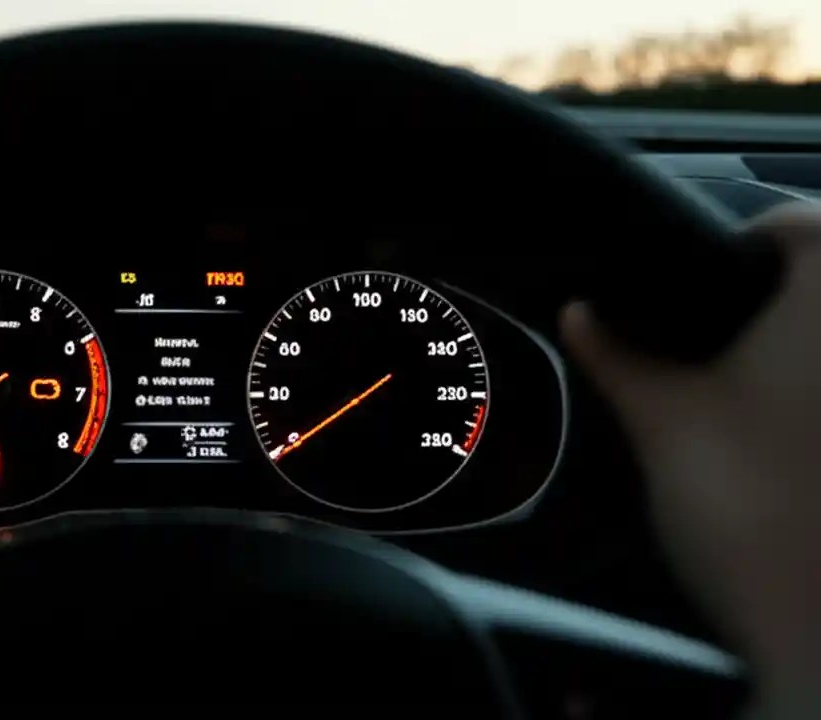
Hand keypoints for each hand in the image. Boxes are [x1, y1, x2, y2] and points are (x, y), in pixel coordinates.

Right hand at [562, 204, 820, 718]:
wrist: (811, 623)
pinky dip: (808, 401)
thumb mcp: (659, 414)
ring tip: (746, 398)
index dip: (729, 251)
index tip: (687, 295)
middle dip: (770, 302)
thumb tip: (576, 314)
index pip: (788, 223)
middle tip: (711, 349)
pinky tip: (780, 439)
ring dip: (796, 355)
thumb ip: (613, 353)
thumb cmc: (743, 499)